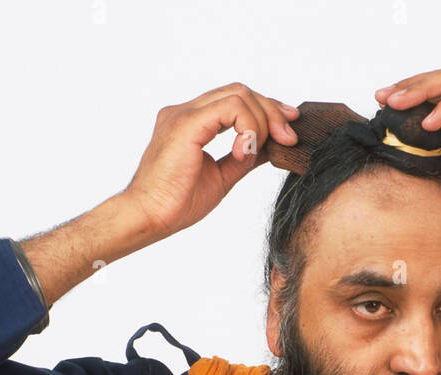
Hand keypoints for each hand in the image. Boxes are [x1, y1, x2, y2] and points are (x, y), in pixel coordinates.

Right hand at [124, 82, 299, 237]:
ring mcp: (184, 114)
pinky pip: (230, 108)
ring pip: (239, 95)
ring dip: (263, 121)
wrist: (151, 217)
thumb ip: (244, 157)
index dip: (266, 109)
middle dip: (272, 111)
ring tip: (263, 149)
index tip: (288, 129)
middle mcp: (186, 111)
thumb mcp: (223, 176)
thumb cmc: (177, 203)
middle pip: (240, 91)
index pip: (235, 100)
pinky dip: (248, 127)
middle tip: (289, 139)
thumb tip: (270, 148)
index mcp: (192, 122)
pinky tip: (245, 150)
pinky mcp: (186, 123)